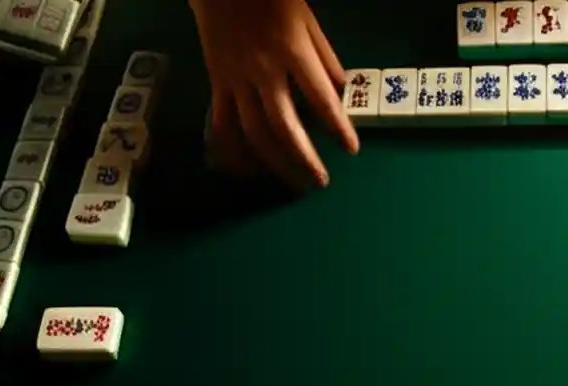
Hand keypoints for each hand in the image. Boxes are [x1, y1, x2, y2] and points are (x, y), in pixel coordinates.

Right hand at [190, 0, 357, 190]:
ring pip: (253, 131)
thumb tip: (344, 94)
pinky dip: (234, 149)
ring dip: (275, 162)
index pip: (320, 99)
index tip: (351, 149)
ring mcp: (236, 78)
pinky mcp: (216, 81)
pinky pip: (222, 122)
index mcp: (292, 51)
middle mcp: (263, 70)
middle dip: (304, 158)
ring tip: (294, 182)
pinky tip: (249, 170)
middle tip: (321, 181)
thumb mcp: (308, 21)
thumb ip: (326, 59)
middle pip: (283, 126)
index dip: (337, 127)